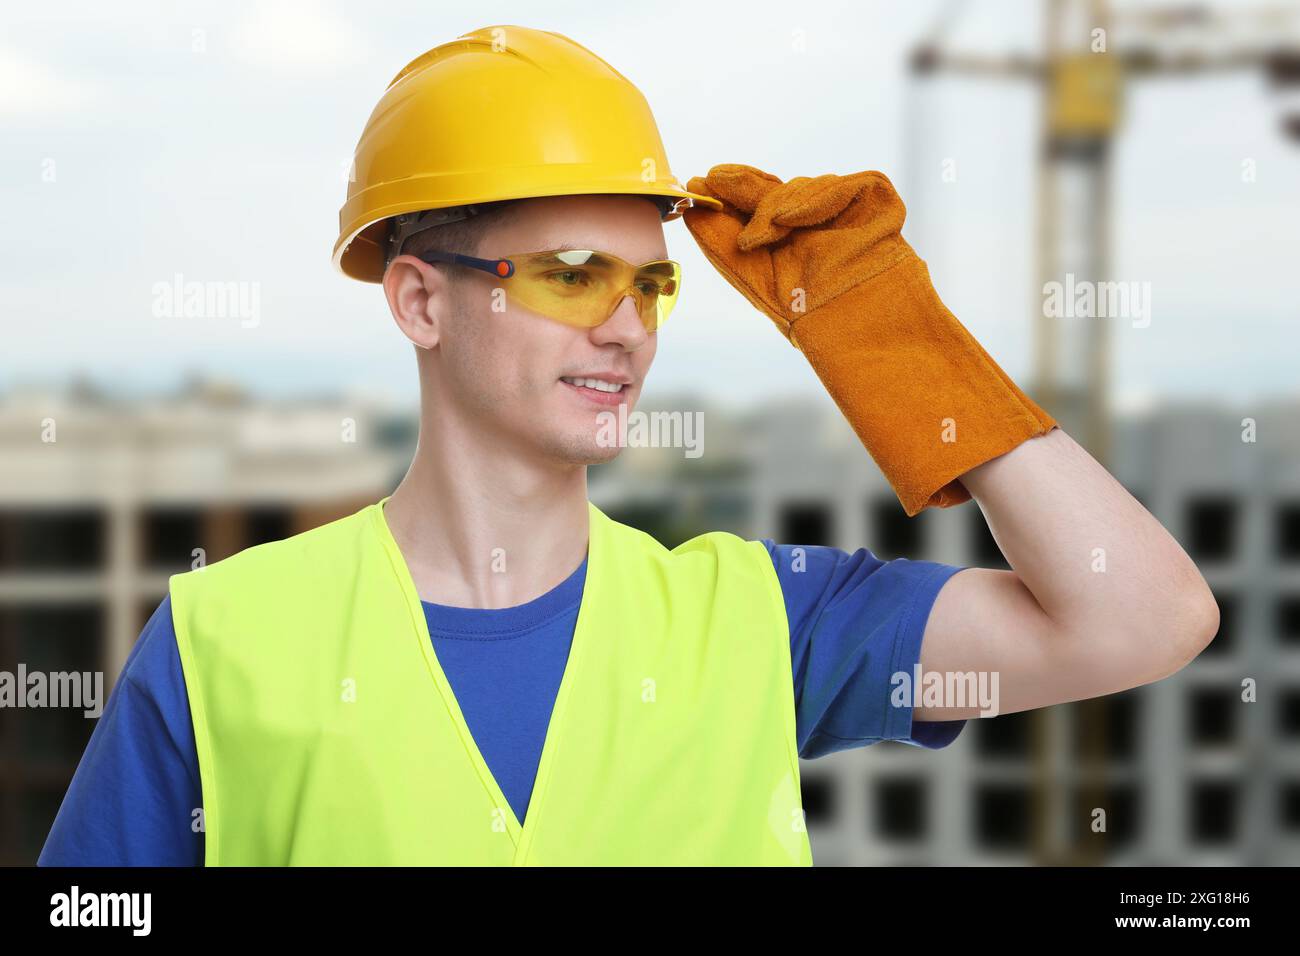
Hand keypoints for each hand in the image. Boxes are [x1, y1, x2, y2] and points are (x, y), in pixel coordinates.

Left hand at [682, 164, 917, 346]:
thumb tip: (692, 208)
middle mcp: (815, 221)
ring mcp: (845, 209)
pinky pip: (838, 186)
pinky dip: (814, 200)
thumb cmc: (807, 312)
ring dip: (775, 207)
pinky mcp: (873, 198)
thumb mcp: (752, 275)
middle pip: (773, 188)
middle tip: (715, 179)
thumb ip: (722, 241)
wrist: (855, 326)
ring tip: (758, 238)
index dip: (729, 190)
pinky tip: (791, 221)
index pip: (755, 204)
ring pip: (800, 187)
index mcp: (788, 239)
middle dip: (741, 185)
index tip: (700, 181)